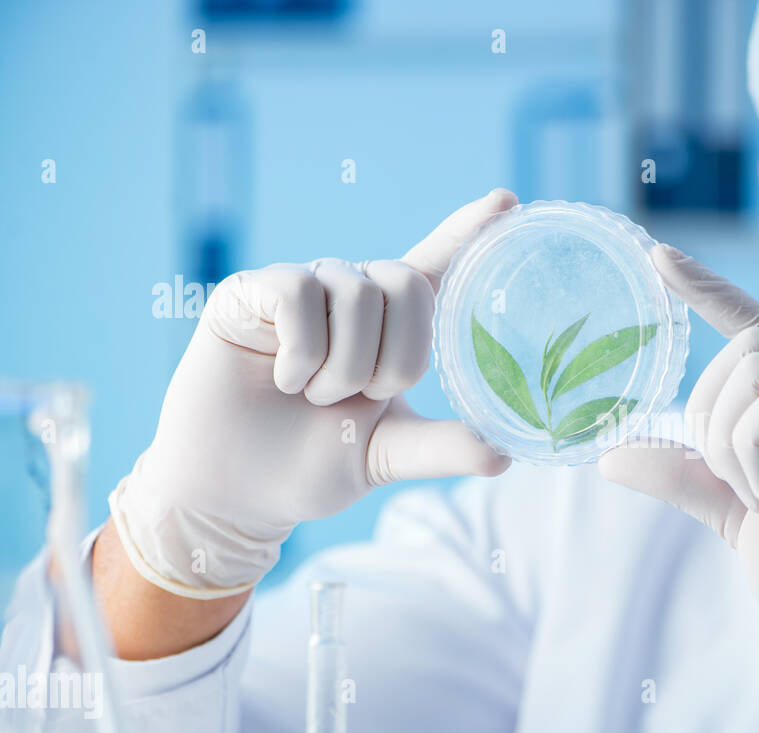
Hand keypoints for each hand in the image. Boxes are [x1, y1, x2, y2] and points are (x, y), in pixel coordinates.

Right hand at [109, 189, 517, 597]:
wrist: (238, 491)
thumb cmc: (310, 465)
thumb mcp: (388, 454)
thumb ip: (444, 447)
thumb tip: (504, 456)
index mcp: (387, 326)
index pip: (433, 267)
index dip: (467, 230)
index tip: (507, 201)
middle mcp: (348, 295)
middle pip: (406, 284)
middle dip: (396, 359)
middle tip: (360, 399)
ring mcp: (301, 287)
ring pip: (357, 292)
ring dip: (344, 366)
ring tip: (313, 395)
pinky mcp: (252, 290)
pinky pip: (300, 294)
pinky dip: (303, 353)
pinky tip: (282, 380)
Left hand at [600, 245, 758, 730]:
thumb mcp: (735, 517)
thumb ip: (684, 476)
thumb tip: (611, 454)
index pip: (756, 327)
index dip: (707, 289)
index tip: (657, 256)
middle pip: (744, 346)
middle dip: (706, 415)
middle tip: (733, 486)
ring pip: (757, 362)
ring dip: (728, 437)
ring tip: (758, 496)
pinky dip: (751, 449)